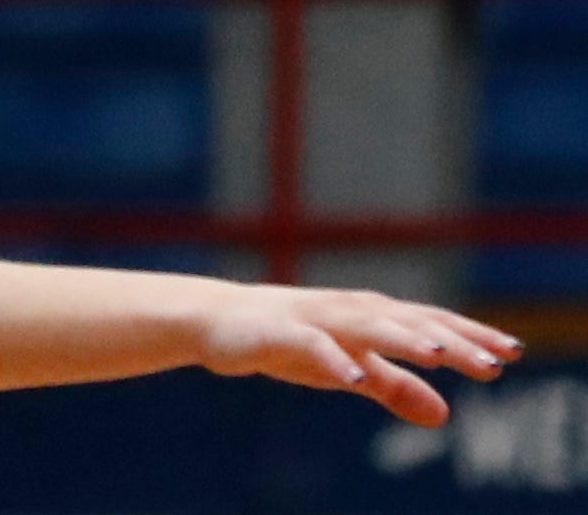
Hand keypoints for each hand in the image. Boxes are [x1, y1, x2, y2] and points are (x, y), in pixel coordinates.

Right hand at [200, 284, 518, 424]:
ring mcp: (314, 318)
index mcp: (368, 316)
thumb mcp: (350, 369)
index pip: (428, 324)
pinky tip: (355, 378)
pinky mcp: (279, 332)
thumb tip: (446, 415)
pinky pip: (310, 346)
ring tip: (437, 357)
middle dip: (450, 341)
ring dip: (401, 339)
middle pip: (406, 324)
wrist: (213, 320)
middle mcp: (348, 310)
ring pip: (366, 327)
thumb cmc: (288, 341)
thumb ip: (396, 386)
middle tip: (493, 361)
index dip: (469, 336)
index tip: (512, 352)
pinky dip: (334, 358)